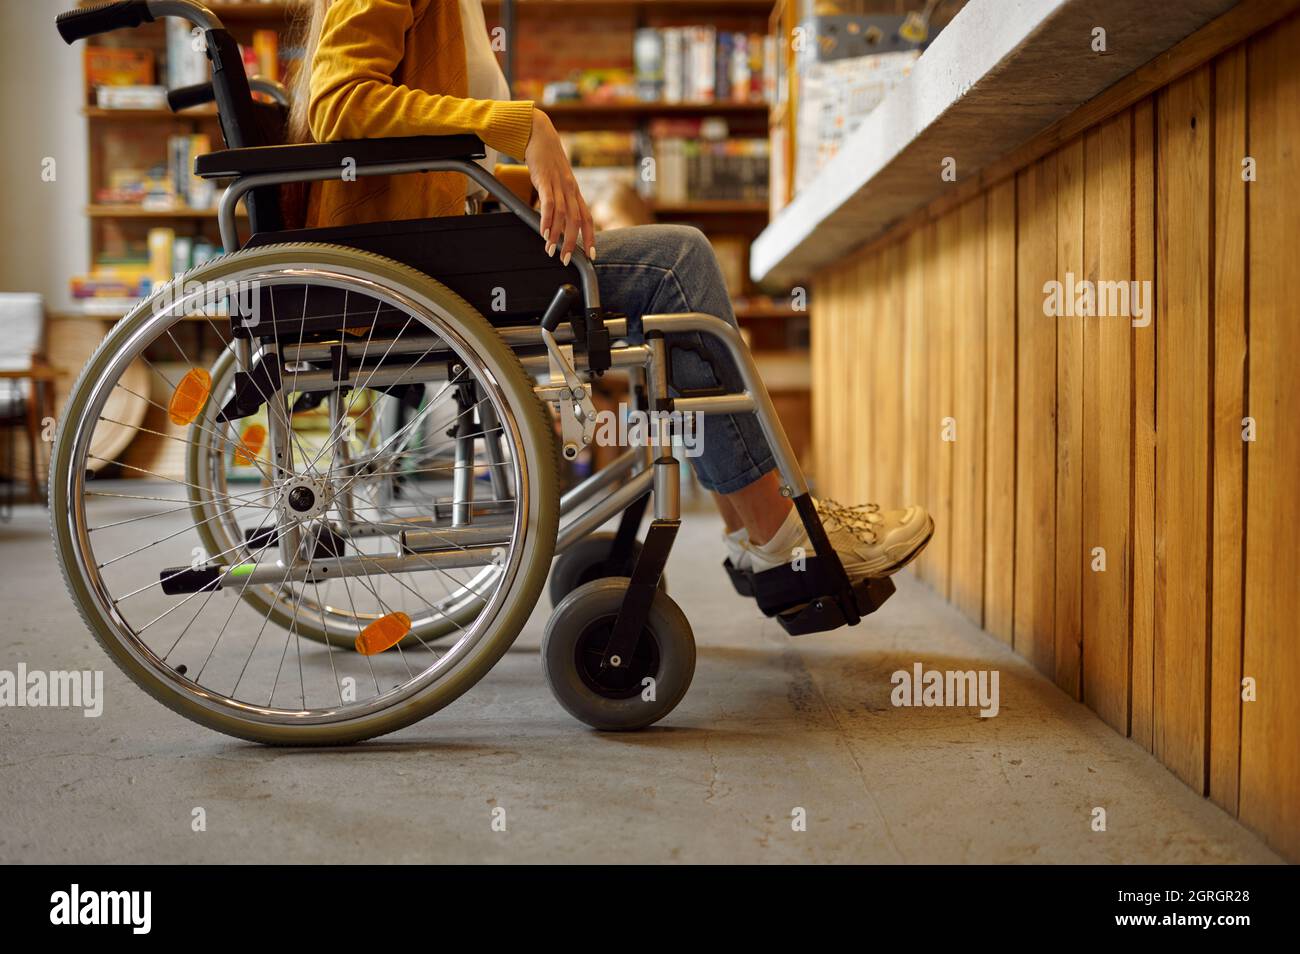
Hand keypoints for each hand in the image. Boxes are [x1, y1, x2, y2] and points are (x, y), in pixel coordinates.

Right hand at [524, 108, 595, 264]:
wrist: (539, 134)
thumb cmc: (547, 160)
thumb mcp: (556, 182)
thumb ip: (559, 200)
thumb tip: (556, 221)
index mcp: (575, 192)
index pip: (587, 218)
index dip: (591, 237)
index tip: (592, 255)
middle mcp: (570, 190)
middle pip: (577, 221)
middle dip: (574, 242)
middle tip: (567, 259)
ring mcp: (559, 184)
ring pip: (563, 215)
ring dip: (558, 235)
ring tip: (551, 250)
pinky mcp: (545, 180)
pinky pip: (549, 203)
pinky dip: (547, 220)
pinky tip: (544, 232)